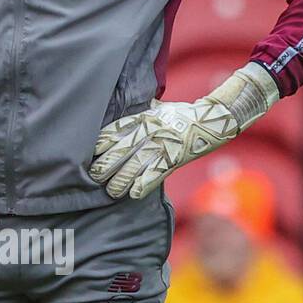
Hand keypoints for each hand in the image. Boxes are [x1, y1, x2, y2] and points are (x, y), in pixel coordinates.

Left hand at [89, 61, 279, 199]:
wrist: (213, 119)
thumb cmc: (181, 114)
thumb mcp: (158, 107)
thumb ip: (139, 111)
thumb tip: (118, 107)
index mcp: (144, 117)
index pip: (116, 129)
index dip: (101, 142)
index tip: (89, 152)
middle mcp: (151, 131)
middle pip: (123, 149)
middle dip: (106, 165)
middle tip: (94, 176)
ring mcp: (163, 146)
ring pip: (136, 165)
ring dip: (121, 180)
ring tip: (110, 191)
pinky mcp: (175, 159)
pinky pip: (157, 174)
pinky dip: (144, 185)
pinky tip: (133, 194)